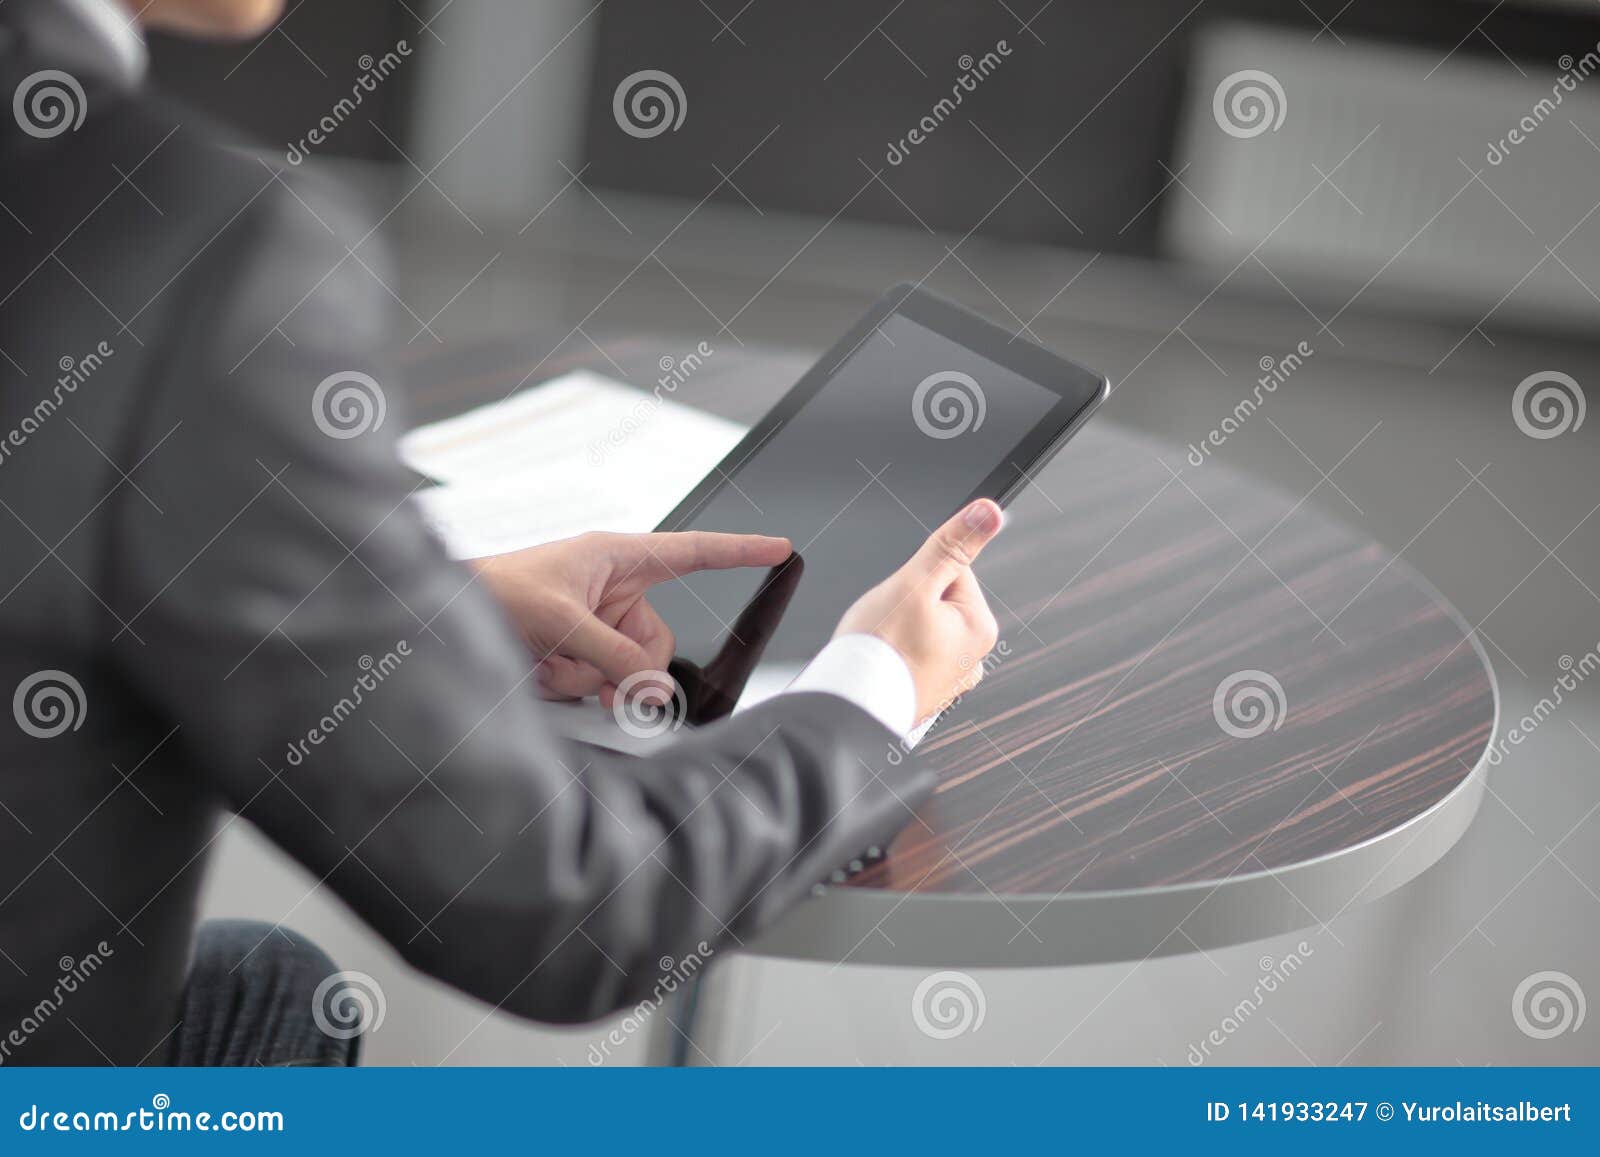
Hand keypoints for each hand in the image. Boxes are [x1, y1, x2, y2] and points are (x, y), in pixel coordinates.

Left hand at [471, 531, 790, 706]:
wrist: (442, 616)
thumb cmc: (493, 590)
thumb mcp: (562, 621)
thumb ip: (616, 657)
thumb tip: (654, 691)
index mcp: (617, 557)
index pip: (693, 552)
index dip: (740, 552)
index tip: (780, 549)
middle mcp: (612, 589)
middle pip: (658, 642)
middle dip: (630, 670)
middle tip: (601, 685)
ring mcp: (595, 622)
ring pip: (628, 670)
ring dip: (591, 680)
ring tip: (550, 667)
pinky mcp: (577, 649)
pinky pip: (599, 681)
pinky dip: (572, 685)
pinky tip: (540, 671)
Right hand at [833, 499, 1003, 721]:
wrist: (847, 706)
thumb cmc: (877, 648)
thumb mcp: (915, 582)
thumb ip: (953, 544)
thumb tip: (991, 511)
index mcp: (980, 627)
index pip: (951, 572)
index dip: (917, 578)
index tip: (901, 601)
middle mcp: (973, 657)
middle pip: (935, 601)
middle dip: (906, 606)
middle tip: (887, 625)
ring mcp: (950, 680)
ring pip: (919, 629)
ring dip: (897, 632)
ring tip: (881, 647)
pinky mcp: (926, 695)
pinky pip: (909, 657)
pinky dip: (894, 656)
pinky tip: (881, 664)